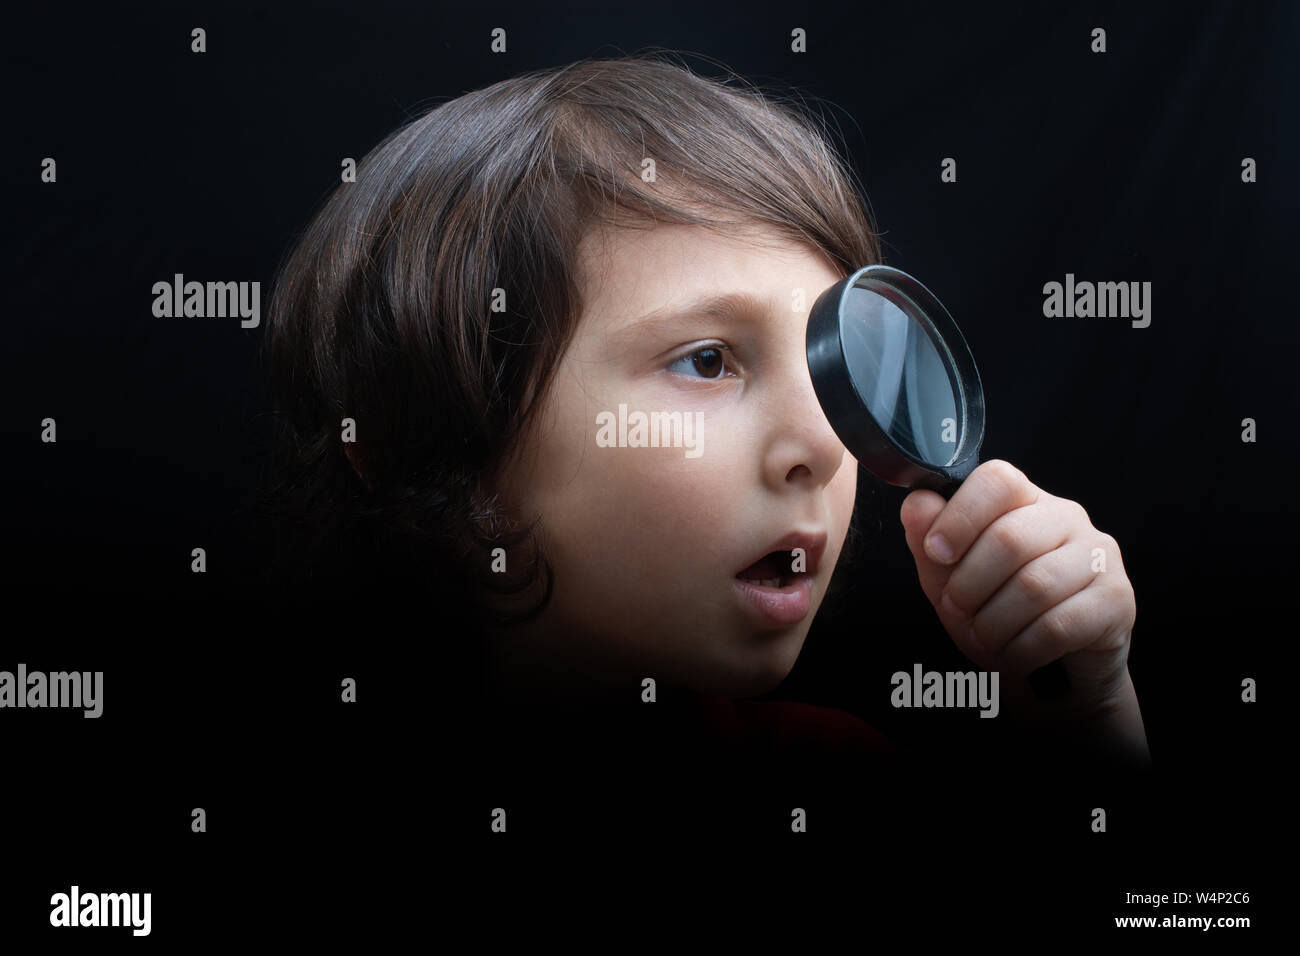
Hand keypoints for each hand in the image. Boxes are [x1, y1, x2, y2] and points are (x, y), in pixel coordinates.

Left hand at [900, 460, 1139, 722]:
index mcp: (1025, 501)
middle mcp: (1067, 518)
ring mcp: (1098, 556)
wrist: (1052, 673)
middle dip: (969, 585)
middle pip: (1009, 538)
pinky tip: (1017, 654)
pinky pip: (1058, 624)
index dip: (959, 516)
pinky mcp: (1117, 600)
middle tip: (957, 610)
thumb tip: (917, 503)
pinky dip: (1023, 648)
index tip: (936, 553)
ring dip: (994, 623)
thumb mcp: (950, 578)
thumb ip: (928, 539)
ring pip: (1034, 585)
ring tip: (984, 638)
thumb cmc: (999, 614)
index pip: (997, 480)